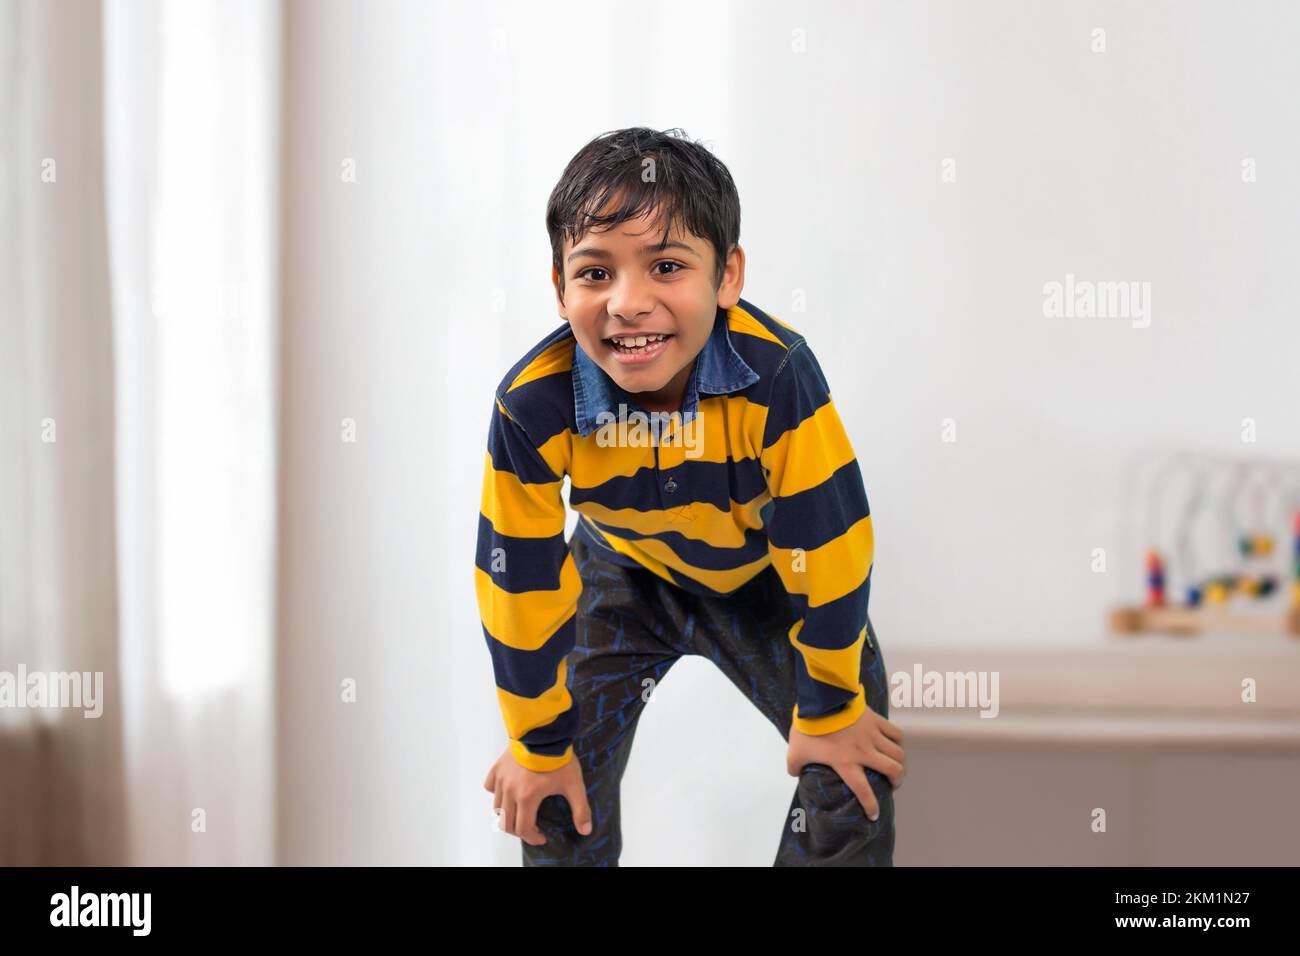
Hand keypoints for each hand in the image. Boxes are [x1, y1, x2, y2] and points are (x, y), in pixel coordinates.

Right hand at [484, 747, 592, 845]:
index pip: (523, 829)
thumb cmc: (559, 757)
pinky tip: (509, 791)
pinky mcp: (498, 767)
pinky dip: (497, 793)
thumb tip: (585, 830)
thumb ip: (580, 809)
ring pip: (497, 807)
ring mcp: (502, 779)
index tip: (542, 837)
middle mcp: (510, 790)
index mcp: (527, 797)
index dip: (533, 838)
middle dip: (519, 831)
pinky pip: (490, 786)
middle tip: (532, 829)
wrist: (545, 730)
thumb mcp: (574, 784)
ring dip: (508, 815)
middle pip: (506, 823)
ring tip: (522, 813)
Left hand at [786, 706, 904, 820]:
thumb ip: (794, 765)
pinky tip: (895, 744)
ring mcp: (872, 735)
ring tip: (898, 767)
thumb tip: (794, 773)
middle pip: (892, 770)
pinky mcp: (876, 720)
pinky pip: (895, 733)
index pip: (862, 790)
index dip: (870, 805)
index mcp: (846, 763)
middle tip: (893, 784)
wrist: (821, 699)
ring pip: (897, 753)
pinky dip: (898, 741)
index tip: (874, 815)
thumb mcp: (795, 751)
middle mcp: (864, 752)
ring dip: (901, 763)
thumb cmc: (808, 727)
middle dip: (897, 781)